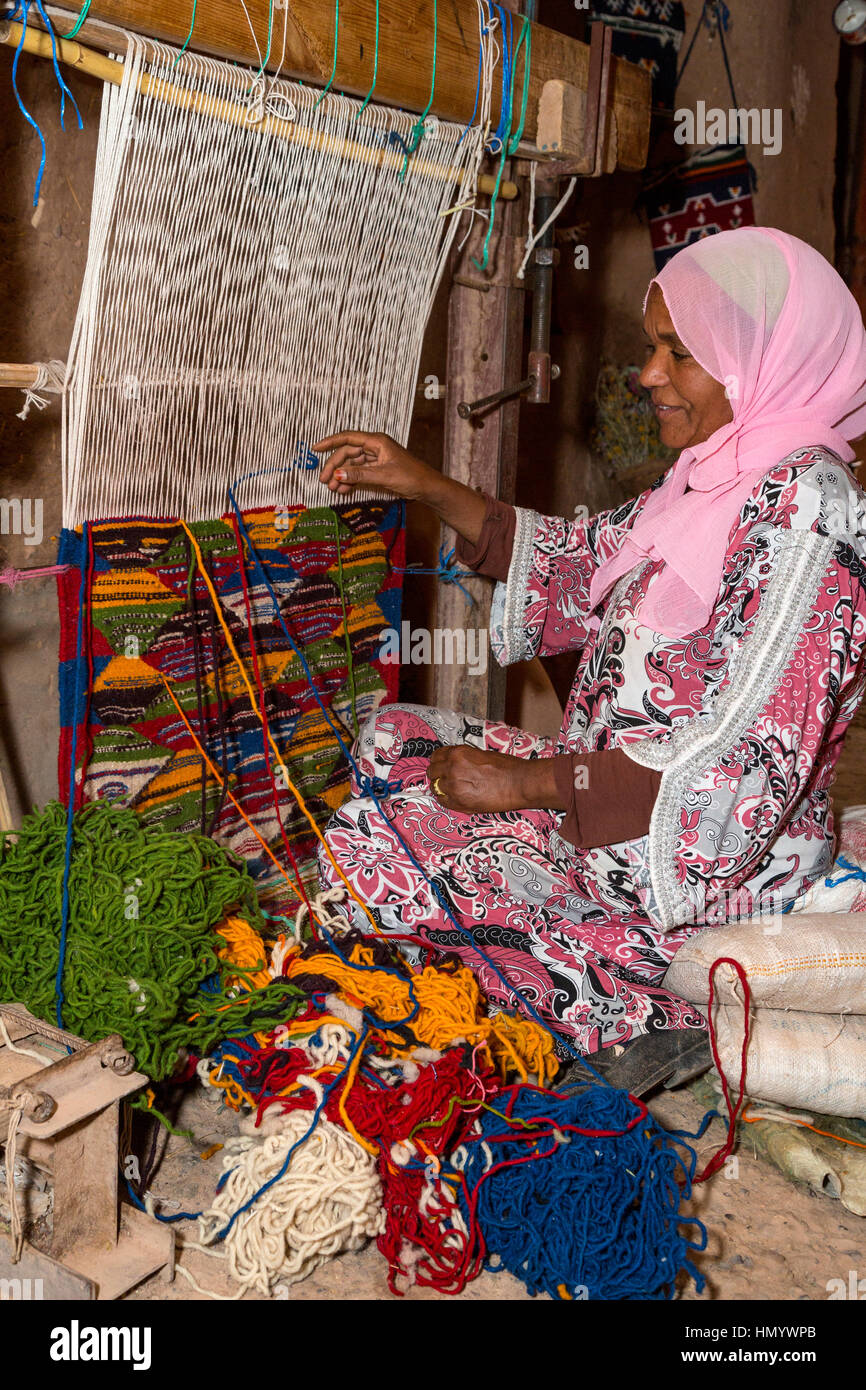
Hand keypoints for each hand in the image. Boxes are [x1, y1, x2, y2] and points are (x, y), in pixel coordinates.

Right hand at [313, 430, 435, 500]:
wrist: (427, 487)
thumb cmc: (411, 477)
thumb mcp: (383, 476)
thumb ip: (360, 475)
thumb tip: (337, 474)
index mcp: (377, 441)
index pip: (348, 437)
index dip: (330, 442)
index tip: (315, 448)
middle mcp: (375, 447)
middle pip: (347, 453)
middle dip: (334, 466)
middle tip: (324, 480)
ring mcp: (376, 458)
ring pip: (352, 464)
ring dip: (342, 476)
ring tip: (332, 489)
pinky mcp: (378, 469)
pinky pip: (359, 473)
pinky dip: (351, 481)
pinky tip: (344, 490)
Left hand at [427, 746, 560, 813]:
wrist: (519, 783)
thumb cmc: (506, 767)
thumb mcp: (481, 754)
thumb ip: (463, 758)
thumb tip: (453, 763)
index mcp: (458, 754)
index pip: (436, 756)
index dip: (439, 761)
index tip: (441, 765)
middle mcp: (452, 768)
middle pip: (432, 772)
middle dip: (437, 774)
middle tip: (444, 778)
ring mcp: (454, 787)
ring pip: (435, 787)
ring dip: (441, 787)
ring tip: (452, 789)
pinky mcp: (459, 803)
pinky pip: (442, 801)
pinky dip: (446, 799)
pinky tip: (454, 798)